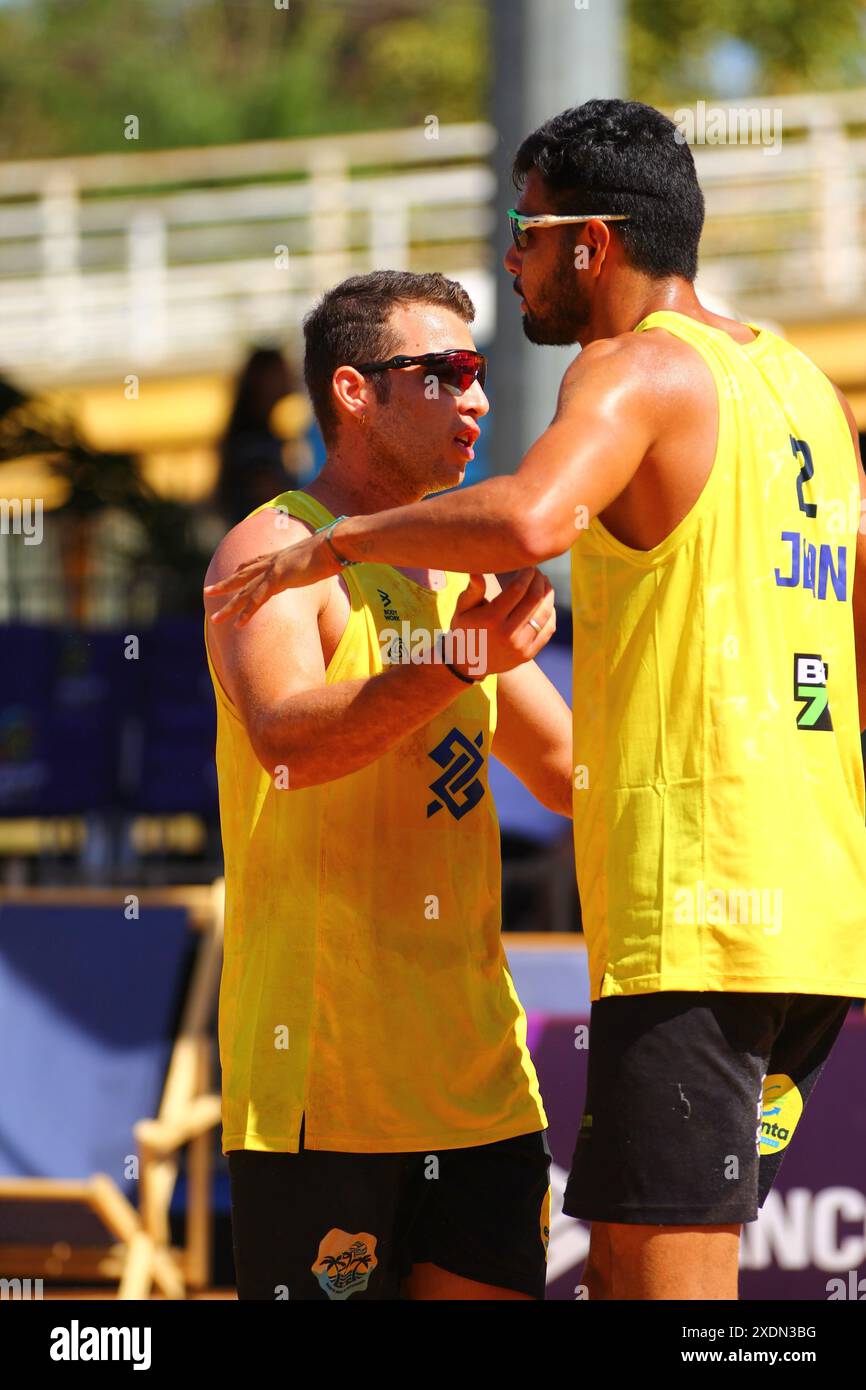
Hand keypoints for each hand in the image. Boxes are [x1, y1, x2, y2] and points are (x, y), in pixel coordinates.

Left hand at [204, 531, 338, 625]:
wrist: (336, 544)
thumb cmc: (334, 550)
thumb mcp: (320, 558)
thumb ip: (315, 563)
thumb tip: (327, 564)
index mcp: (281, 555)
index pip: (255, 562)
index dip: (242, 570)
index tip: (232, 573)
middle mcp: (273, 561)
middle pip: (242, 575)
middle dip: (224, 585)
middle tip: (207, 591)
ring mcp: (273, 569)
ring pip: (244, 591)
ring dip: (228, 606)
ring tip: (214, 619)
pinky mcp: (278, 578)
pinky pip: (257, 599)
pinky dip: (247, 612)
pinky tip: (238, 624)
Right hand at [449, 568, 554, 678]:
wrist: (466, 664)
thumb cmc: (464, 629)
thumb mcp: (462, 609)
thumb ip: (473, 590)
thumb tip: (477, 571)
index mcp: (491, 618)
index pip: (517, 589)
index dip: (527, 574)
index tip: (528, 566)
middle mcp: (508, 633)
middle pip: (534, 599)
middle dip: (539, 581)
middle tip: (538, 572)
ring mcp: (520, 646)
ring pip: (545, 613)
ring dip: (548, 594)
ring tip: (544, 584)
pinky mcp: (528, 654)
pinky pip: (548, 629)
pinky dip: (551, 613)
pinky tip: (546, 603)